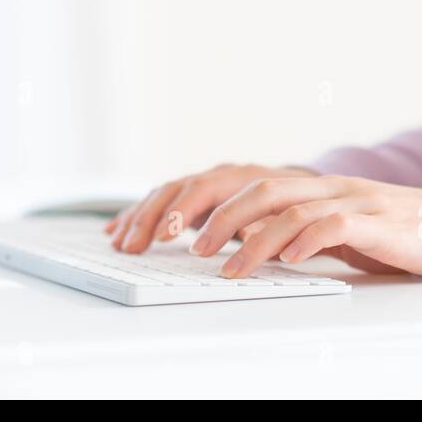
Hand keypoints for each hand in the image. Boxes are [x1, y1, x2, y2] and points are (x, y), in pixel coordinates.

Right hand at [105, 164, 316, 253]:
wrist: (306, 189)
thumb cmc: (299, 207)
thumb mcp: (291, 216)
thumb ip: (268, 226)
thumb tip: (249, 237)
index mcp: (242, 177)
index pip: (203, 190)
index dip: (182, 212)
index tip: (167, 236)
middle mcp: (218, 175)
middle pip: (175, 190)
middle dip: (151, 219)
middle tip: (133, 246)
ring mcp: (204, 182)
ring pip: (162, 194)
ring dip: (139, 219)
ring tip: (120, 243)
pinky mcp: (194, 196)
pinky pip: (159, 201)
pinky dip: (137, 215)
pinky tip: (116, 230)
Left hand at [188, 175, 421, 277]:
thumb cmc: (381, 232)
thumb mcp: (327, 227)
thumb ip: (289, 228)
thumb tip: (240, 242)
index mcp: (310, 185)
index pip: (250, 183)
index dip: (214, 205)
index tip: (186, 233)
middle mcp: (326, 186)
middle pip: (261, 189)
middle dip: (221, 219)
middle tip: (194, 249)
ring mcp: (352, 200)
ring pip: (292, 210)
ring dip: (255, 241)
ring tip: (231, 269)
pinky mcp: (376, 222)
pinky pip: (336, 225)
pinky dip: (309, 241)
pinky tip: (290, 261)